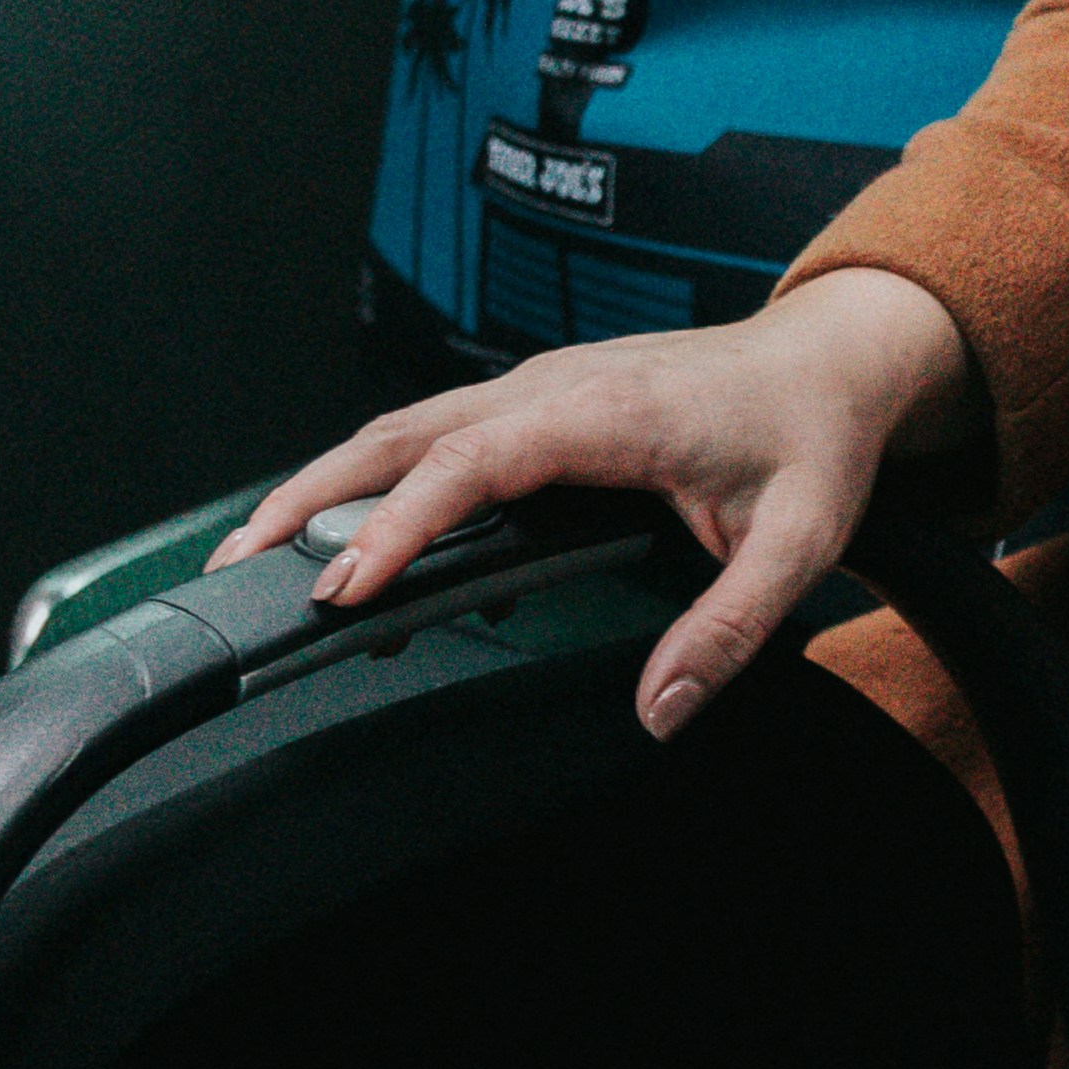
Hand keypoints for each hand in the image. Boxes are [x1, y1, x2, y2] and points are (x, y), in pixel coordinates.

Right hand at [221, 269, 979, 740]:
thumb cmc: (812, 434)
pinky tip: (361, 554)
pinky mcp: (535, 404)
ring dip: (325, 488)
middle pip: (398, 436)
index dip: (397, 523)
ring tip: (258, 561)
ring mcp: (536, 389)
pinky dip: (376, 485)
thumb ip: (728, 630)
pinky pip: (435, 439)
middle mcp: (553, 388)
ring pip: (402, 431)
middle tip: (237, 571)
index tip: (344, 586)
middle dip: (306, 499)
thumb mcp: (800, 542)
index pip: (469, 463)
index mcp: (604, 412)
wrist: (831, 358)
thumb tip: (661, 710)